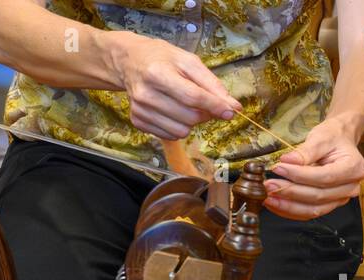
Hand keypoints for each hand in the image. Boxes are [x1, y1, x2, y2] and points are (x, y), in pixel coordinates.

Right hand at [103, 32, 240, 140]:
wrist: (131, 62)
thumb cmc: (163, 59)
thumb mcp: (189, 62)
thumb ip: (211, 84)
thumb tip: (232, 107)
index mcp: (158, 74)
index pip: (193, 97)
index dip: (215, 106)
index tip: (231, 111)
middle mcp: (146, 95)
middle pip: (189, 117)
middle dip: (204, 114)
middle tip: (205, 104)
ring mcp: (140, 111)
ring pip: (180, 131)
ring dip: (191, 123)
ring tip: (187, 107)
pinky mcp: (137, 122)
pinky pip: (168, 136)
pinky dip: (177, 127)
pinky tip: (173, 112)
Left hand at [265, 117, 363, 219]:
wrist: (339, 141)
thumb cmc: (332, 138)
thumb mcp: (321, 137)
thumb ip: (305, 151)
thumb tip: (286, 161)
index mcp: (354, 168)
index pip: (323, 177)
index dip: (299, 175)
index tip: (278, 168)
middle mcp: (350, 187)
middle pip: (317, 196)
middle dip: (290, 192)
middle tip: (268, 185)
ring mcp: (340, 199)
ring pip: (312, 209)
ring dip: (287, 206)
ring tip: (267, 197)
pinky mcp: (328, 205)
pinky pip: (307, 213)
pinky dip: (289, 210)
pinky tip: (274, 203)